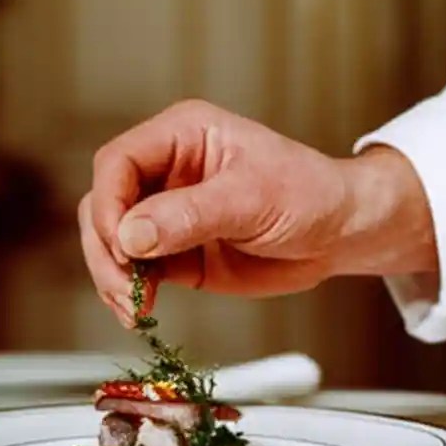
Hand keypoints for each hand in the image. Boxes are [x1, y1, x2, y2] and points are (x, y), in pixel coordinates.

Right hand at [81, 100, 436, 325]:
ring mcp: (167, 213)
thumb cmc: (311, 194)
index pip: (118, 163)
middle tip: (127, 286)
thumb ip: (189, 215)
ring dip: (113, 276)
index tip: (121, 245)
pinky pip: (135, 270)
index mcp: (182, 136)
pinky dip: (130, 292)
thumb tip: (131, 234)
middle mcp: (167, 171)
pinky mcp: (175, 252)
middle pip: (104, 203)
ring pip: (111, 240)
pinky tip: (141, 310)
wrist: (341, 233)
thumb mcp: (252, 198)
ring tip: (134, 306)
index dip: (109, 204)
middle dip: (106, 248)